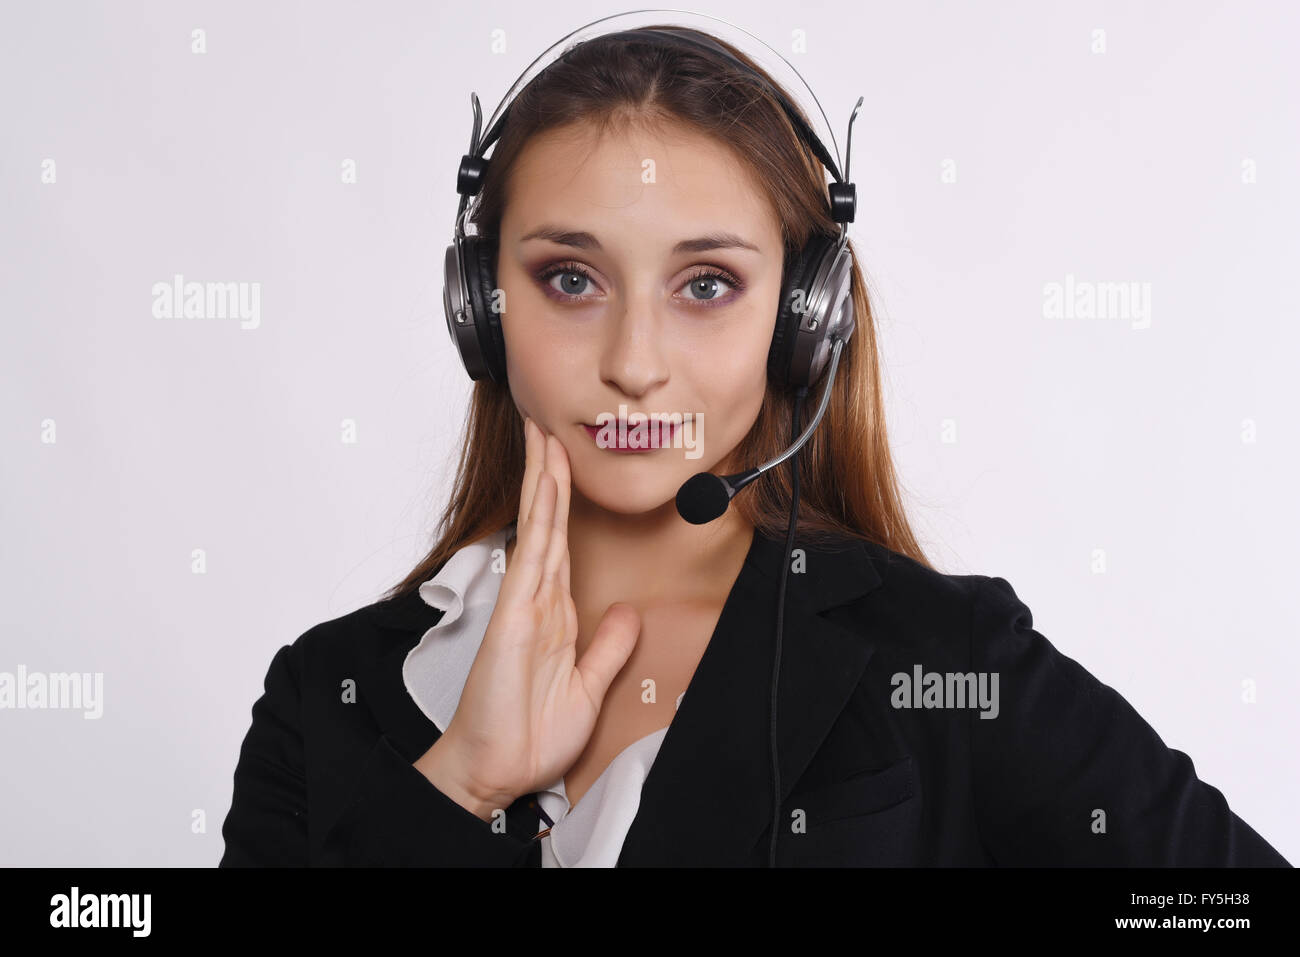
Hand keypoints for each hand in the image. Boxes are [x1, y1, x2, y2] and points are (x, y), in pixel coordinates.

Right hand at [420, 417, 641, 817]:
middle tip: (550, 424)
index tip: (568, 461)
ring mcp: (524, 603)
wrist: (494, 770)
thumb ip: (608, 648)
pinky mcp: (514, 616)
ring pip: (540, 527)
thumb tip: (625, 611)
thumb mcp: (589, 687)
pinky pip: (533, 556)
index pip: (562, 543)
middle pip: (549, 522)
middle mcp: (538, 600)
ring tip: (544, 434)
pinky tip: (543, 487)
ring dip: (544, 480)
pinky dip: (538, 518)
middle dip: (551, 472)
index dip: (566, 500)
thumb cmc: (528, 734)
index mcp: (553, 613)